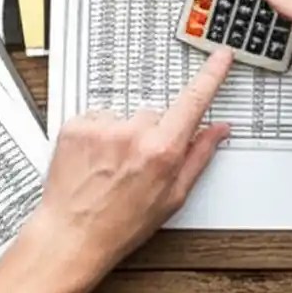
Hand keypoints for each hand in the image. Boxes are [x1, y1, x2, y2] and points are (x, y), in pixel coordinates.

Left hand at [0, 49, 232, 292]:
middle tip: (139, 164)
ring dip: (122, 134)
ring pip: (125, 116)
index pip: (194, 101)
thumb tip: (218, 130)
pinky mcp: (76, 126)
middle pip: (155, 113)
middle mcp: (133, 135)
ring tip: (111, 166)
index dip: (211, 74)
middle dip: (152, 133)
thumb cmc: (120, 224)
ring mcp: (102, 128)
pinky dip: (97, 135)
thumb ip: (199, 156)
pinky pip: (97, 118)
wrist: (71, 236)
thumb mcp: (173, 197)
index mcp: (162, 151)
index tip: (220, 56)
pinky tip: (94, 160)